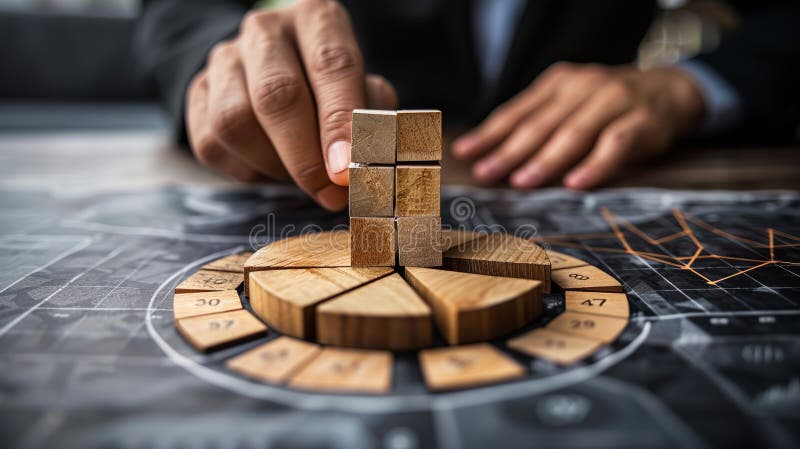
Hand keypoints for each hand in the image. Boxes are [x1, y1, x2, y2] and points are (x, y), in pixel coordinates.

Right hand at [186, 0, 396, 209]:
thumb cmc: (335, 92)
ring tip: (301, 178)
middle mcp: (266, 32)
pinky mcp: (198, 92)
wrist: (280, 79)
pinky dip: (247, 170)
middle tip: (327, 192)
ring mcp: (225, 59)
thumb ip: (370, 123)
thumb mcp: (366, 95)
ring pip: (235, 122)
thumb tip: (362, 165)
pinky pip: (211, 143)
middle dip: (304, 156)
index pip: (331, 65)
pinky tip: (272, 168)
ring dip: (273, 165)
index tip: (344, 169)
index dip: (339, 122)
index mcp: (316, 20)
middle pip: (276, 95)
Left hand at [452, 63, 704, 188]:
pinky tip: (576, 184)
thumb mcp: (569, 105)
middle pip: (540, 124)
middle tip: (486, 173)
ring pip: (574, 133)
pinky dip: (595, 165)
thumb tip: (489, 155)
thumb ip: (536, 124)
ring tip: (522, 182)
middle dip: (509, 151)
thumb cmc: (607, 106)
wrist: (670, 90)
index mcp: (558, 83)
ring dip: (546, 160)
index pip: (517, 112)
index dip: (490, 134)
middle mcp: (582, 87)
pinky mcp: (641, 121)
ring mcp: (613, 101)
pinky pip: (615, 144)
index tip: (465, 154)